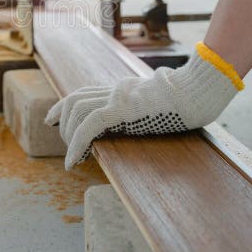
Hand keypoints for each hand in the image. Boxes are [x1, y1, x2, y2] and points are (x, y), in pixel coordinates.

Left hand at [45, 43, 240, 168]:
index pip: (84, 93)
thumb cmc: (189, 100)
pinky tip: (72, 162)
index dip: (63, 106)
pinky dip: (76, 144)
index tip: (52, 120)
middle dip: (62, 123)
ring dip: (69, 137)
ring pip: (77, 112)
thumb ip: (146, 108)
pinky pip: (88, 125)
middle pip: (75, 100)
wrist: (198, 92)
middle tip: (66, 146)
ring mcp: (118, 97)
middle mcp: (116, 90)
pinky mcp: (123, 108)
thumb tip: (146, 116)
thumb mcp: (161, 103)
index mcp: (123, 89)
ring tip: (73, 158)